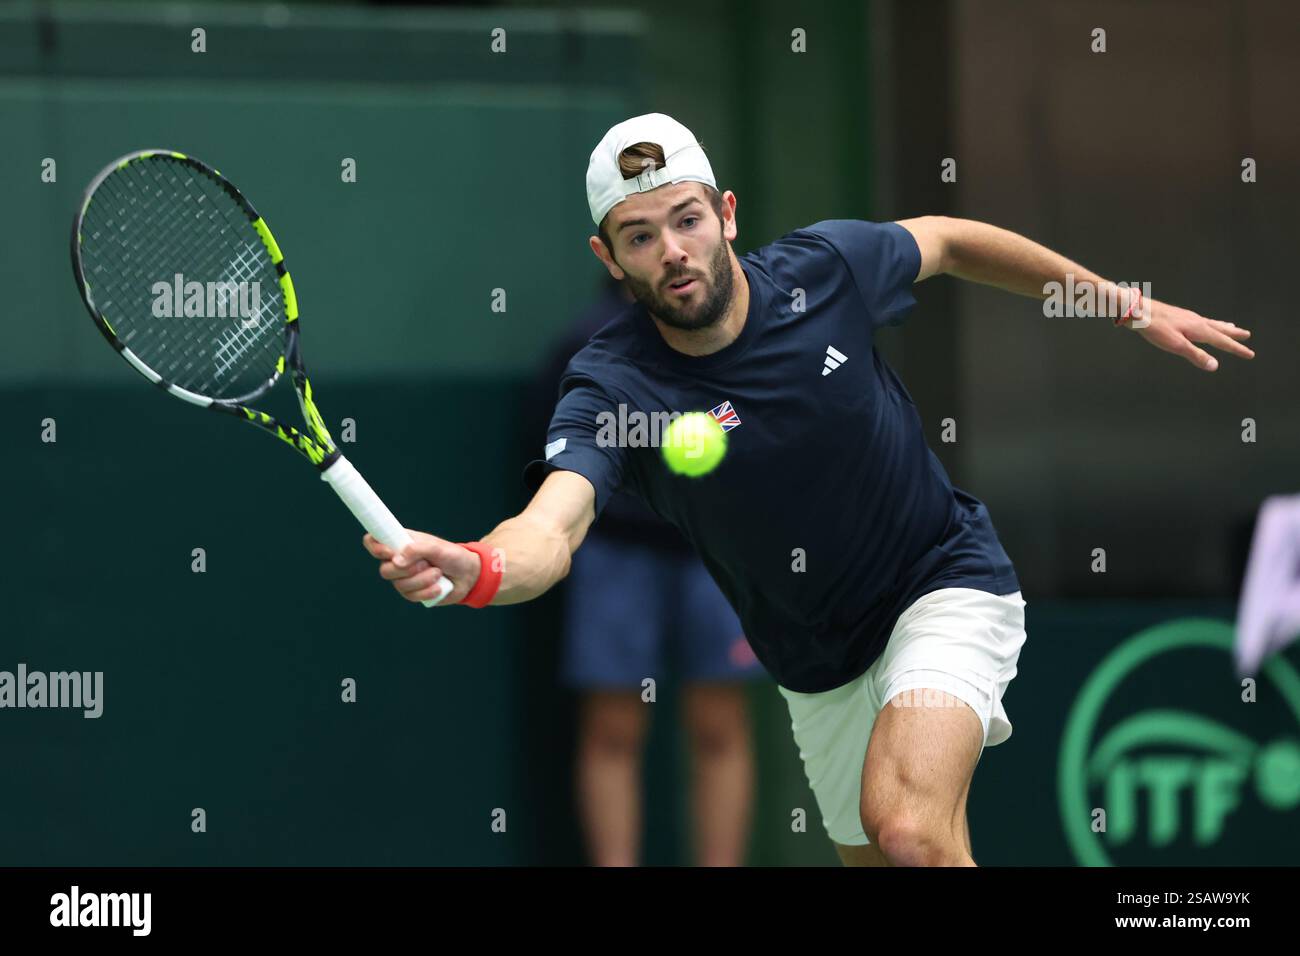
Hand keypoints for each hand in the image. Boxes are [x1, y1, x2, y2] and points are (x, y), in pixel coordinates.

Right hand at [362, 530, 480, 604]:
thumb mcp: (437, 547)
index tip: (390, 552)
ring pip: (399, 585)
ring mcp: (404, 578)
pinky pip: (411, 596)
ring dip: (422, 580)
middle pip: (385, 570)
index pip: (374, 541)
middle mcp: (399, 560)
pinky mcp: (413, 593)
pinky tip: (438, 586)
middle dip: (407, 570)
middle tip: (426, 563)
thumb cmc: (453, 556)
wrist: (468, 575)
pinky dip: (427, 591)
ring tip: (438, 573)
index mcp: (401, 542)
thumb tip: (396, 561)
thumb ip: (417, 550)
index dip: (376, 547)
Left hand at [1131, 297, 1253, 370]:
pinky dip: (1209, 323)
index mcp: (1199, 329)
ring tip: (1232, 327)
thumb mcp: (1176, 345)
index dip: (1237, 349)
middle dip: (1234, 334)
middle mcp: (1197, 321)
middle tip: (1247, 335)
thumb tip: (1215, 366)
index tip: (1250, 354)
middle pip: (1220, 329)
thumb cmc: (1156, 328)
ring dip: (1223, 326)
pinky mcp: (1179, 316)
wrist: (1138, 311)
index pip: (1223, 342)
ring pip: (1211, 323)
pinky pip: (1200, 320)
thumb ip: (1196, 355)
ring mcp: (1188, 317)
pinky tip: (1203, 324)